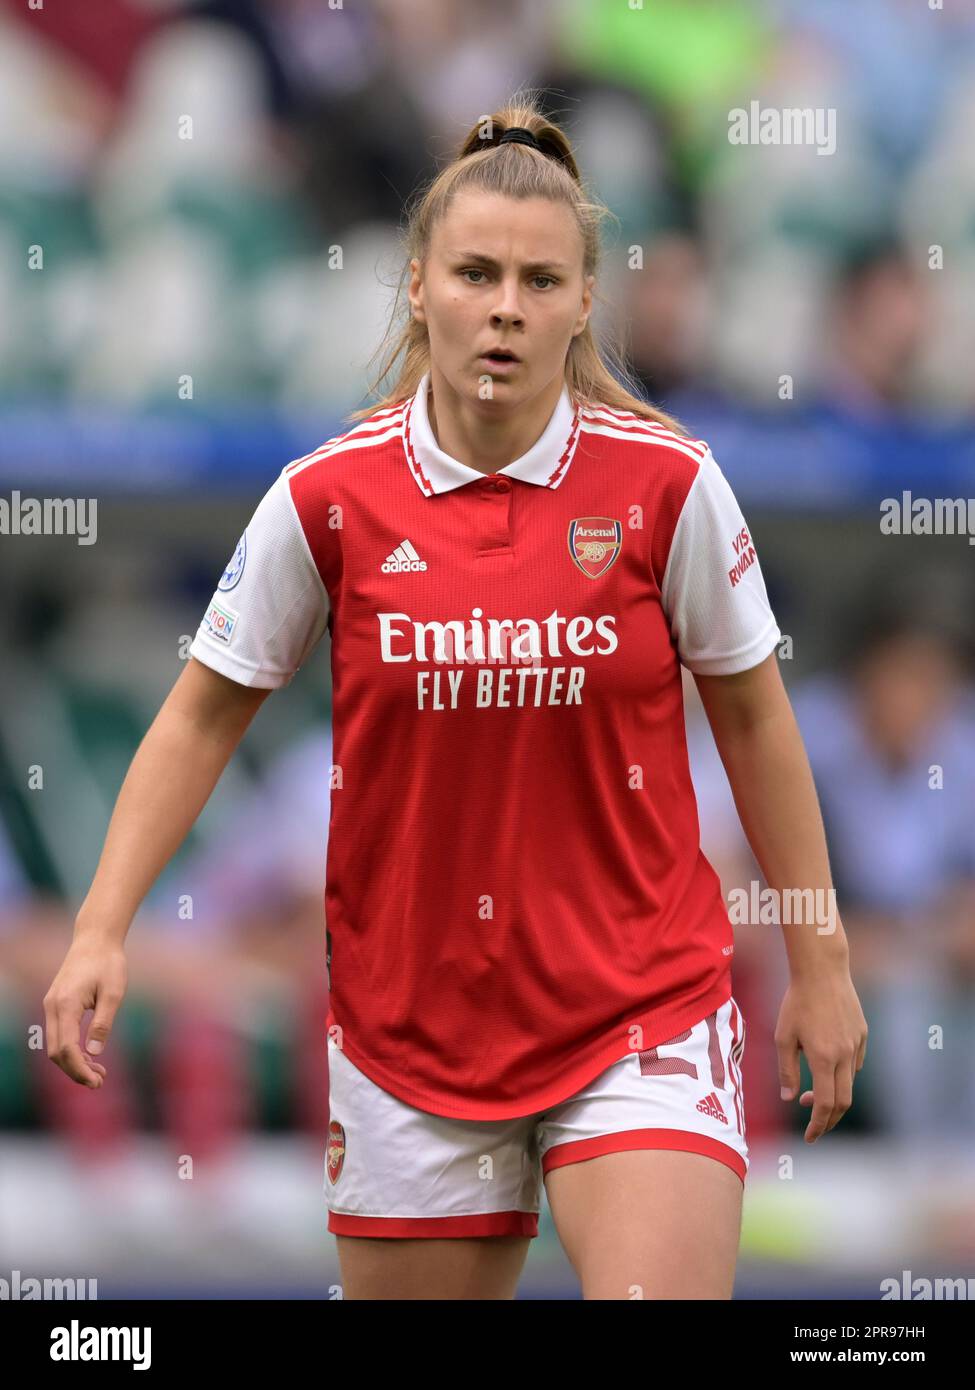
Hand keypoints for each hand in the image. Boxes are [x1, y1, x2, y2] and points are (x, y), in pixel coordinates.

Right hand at [43, 932, 127, 1087]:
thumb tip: (94, 1053)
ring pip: (55, 1045)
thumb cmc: (108, 963)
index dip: (79, 1069)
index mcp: (66, 1004)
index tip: (97, 1082)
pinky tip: (90, 1056)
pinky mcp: (56, 1004)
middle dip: (75, 1071)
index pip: (66, 1048)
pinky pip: (58, 1034)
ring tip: (99, 1073)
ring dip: (73, 1062)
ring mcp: (51, 1005)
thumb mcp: (114, 992)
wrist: (95, 939)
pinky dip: (71, 1049)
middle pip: (56, 1052)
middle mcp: (53, 1007)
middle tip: (100, 1082)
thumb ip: (102, 1023)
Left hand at [775, 969, 867, 1141]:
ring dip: (835, 1096)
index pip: (826, 1104)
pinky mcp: (863, 1034)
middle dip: (829, 1120)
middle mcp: (845, 1055)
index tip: (810, 1138)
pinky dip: (843, 1075)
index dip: (818, 1125)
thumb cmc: (796, 1002)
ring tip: (812, 1096)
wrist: (822, 971)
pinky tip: (828, 1069)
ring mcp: (857, 1044)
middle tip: (815, 1128)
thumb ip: (786, 1070)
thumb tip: (789, 1099)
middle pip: (843, 1101)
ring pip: (850, 1082)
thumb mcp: (783, 1037)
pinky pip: (856, 1063)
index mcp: (824, 1058)